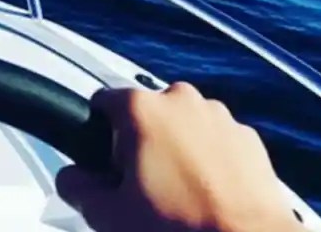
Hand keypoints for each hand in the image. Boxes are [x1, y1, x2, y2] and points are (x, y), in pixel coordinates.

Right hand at [56, 83, 299, 231]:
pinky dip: (208, 160)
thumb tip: (73, 177)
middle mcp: (182, 101)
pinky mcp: (247, 138)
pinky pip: (216, 141)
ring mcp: (220, 117)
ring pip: (183, 126)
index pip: (102, 102)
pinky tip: (207, 196)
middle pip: (146, 114)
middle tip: (143, 189)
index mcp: (142, 110)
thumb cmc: (180, 229)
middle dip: (141, 144)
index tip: (105, 164)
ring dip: (176, 150)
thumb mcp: (108, 216)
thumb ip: (77, 188)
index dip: (98, 136)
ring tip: (179, 197)